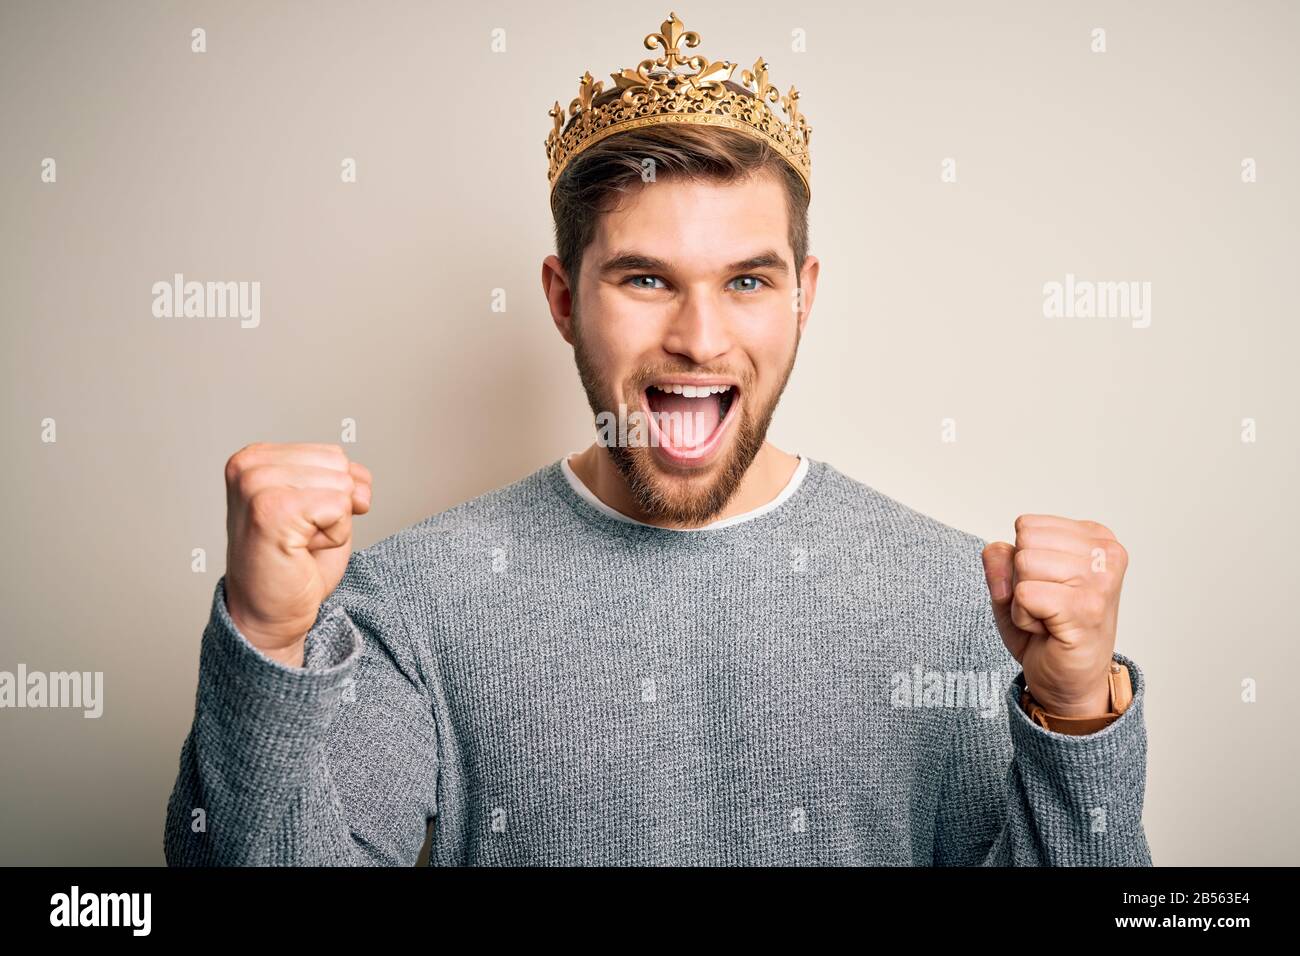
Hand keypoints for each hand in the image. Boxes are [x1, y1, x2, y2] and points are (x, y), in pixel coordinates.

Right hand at [222, 442, 372, 663]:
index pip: (334, 455)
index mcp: (255, 458)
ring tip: (298, 544)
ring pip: (342, 486)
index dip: (333, 495)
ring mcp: (257, 486)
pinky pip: (340, 508)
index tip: (299, 524)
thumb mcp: (321, 506)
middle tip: (299, 538)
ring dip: (334, 524)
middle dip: (335, 508)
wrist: (269, 614)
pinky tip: (301, 552)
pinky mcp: (272, 510)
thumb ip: (341, 479)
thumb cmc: (294, 565)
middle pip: (340, 467)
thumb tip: (361, 482)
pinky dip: (334, 536)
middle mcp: (249, 466)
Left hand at [981, 515, 1127, 715]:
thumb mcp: (1013, 583)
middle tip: (1047, 606)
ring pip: (1023, 564)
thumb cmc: (1046, 628)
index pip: (1027, 525)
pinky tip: (1047, 630)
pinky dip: (1023, 617)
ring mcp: (1100, 580)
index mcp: (1095, 536)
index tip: (1048, 588)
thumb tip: (997, 551)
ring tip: (1048, 617)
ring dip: (1022, 599)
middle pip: (1024, 543)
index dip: (1023, 560)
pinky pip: (1023, 594)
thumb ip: (1000, 558)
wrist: (1068, 681)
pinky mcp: (1086, 608)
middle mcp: (1106, 552)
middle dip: (1022, 579)